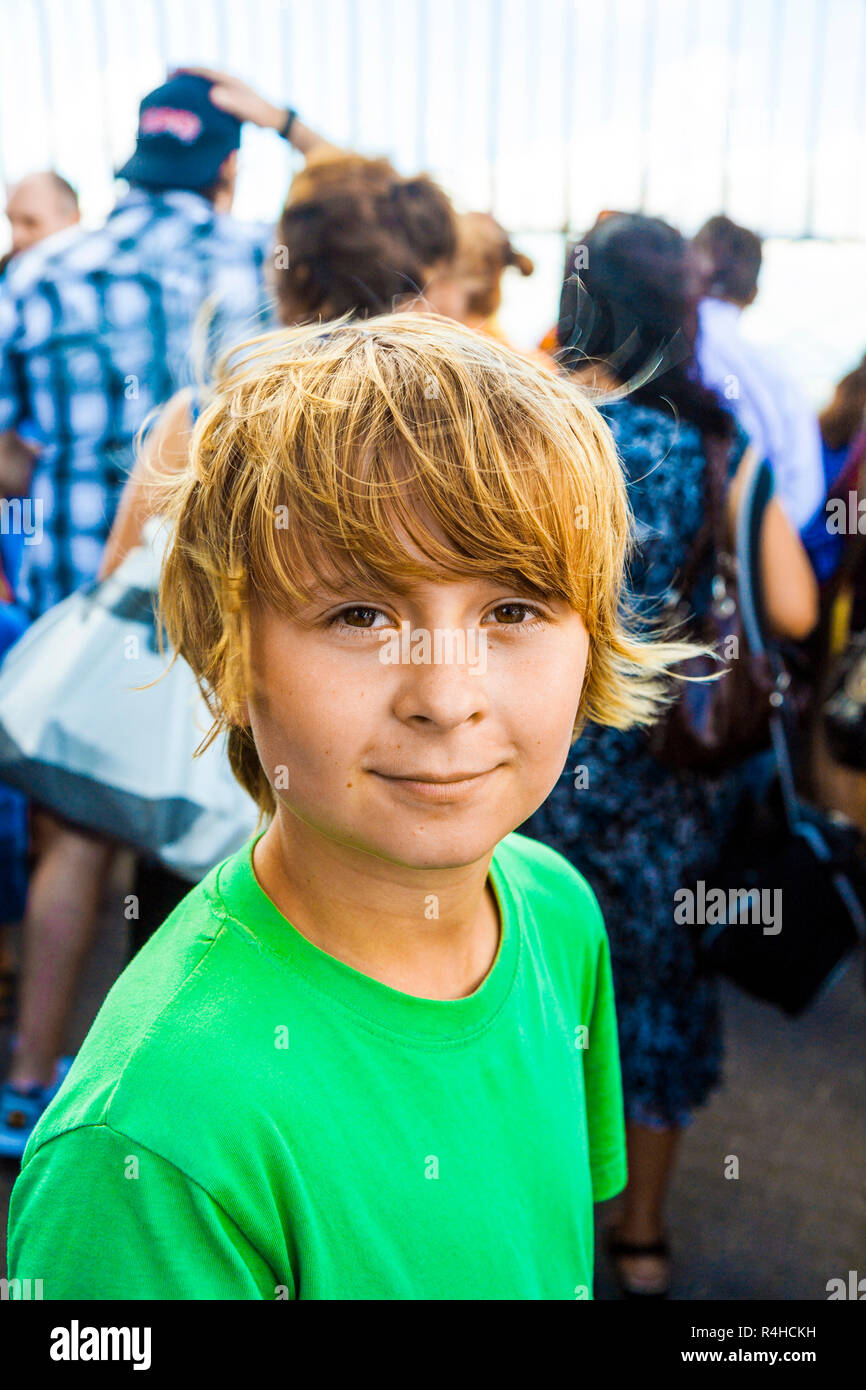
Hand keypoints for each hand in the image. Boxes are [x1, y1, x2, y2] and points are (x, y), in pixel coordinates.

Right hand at [170, 66, 286, 131]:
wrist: (274, 119)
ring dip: (194, 85)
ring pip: (208, 84)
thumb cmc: (260, 114)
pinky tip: (195, 103)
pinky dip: (202, 95)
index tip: (173, 71)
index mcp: (230, 81)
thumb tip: (212, 94)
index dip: (189, 71)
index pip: (206, 71)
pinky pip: (213, 94)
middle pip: (205, 75)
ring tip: (179, 90)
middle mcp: (229, 82)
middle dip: (188, 75)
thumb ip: (230, 102)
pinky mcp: (232, 99)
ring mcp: (231, 90)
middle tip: (170, 78)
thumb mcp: (245, 109)